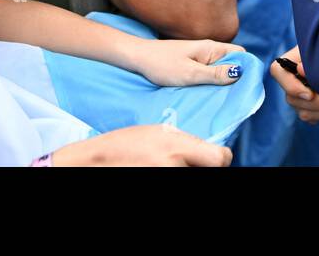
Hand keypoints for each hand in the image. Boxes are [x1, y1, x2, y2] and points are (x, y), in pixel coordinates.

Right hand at [50, 125, 231, 165]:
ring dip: (188, 170)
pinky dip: (175, 174)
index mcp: (177, 149)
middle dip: (203, 165)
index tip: (218, 156)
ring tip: (170, 163)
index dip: (222, 157)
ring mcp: (167, 179)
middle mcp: (175, 169)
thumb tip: (207, 147)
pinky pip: (177, 182)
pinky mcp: (158, 186)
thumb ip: (185, 140)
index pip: (220, 159)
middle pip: (208, 171)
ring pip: (193, 177)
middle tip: (191, 160)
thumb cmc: (125, 143)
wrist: (96, 163)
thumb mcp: (158, 131)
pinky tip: (160, 168)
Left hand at [129, 37, 245, 87]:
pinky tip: (209, 94)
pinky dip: (211, 83)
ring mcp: (201, 57)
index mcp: (212, 48)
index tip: (248, 87)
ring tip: (223, 99)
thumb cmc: (162, 65)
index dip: (247, 68)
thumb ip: (215, 74)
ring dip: (222, 83)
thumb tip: (240, 72)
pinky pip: (209, 73)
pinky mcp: (192, 64)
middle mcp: (209, 51)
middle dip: (236, 78)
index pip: (241, 54)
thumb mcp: (190, 73)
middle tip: (235, 98)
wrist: (138, 58)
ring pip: (220, 69)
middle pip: (232, 63)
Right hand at [268, 46, 318, 123]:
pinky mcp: (308, 109)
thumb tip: (300, 69)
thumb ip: (313, 59)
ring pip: (304, 113)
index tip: (310, 93)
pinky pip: (314, 118)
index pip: (277, 71)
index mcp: (290, 61)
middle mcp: (290, 82)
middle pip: (292, 99)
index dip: (291, 86)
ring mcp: (297, 98)